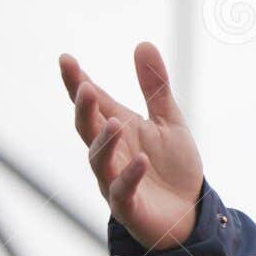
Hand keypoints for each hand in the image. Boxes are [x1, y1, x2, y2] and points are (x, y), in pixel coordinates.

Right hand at [59, 42, 203, 250]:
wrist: (189, 212)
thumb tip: (143, 43)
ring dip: (104, 141)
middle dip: (84, 109)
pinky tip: (140, 160)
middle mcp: (110, 153)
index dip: (77, 82)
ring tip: (115, 123)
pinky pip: (122, 191)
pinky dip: (129, 176)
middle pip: (88, 128)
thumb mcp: (169, 120)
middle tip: (86, 89)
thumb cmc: (173, 167)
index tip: (66, 59)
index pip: (93, 103)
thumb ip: (155, 86)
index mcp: (117, 129)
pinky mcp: (128, 206)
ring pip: (99, 160)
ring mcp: (114, 180)